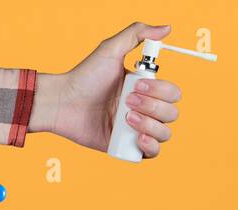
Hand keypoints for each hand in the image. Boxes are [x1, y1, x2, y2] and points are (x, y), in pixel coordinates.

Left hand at [30, 22, 182, 157]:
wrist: (64, 103)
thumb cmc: (85, 76)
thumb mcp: (110, 49)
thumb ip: (137, 34)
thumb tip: (167, 28)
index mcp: (147, 88)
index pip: (173, 93)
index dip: (160, 90)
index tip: (135, 84)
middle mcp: (146, 109)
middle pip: (172, 114)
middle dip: (151, 107)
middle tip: (126, 101)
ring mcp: (139, 130)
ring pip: (165, 133)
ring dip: (149, 125)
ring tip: (125, 119)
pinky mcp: (129, 148)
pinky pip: (153, 153)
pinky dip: (151, 146)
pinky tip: (138, 138)